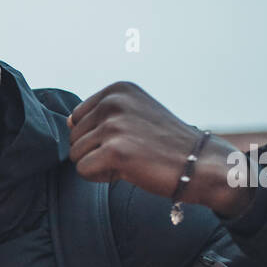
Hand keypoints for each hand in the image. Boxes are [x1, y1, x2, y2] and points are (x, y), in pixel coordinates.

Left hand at [66, 81, 251, 218]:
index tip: (127, 139)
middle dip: (96, 151)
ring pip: (76, 155)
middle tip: (131, 152)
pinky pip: (83, 170)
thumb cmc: (165, 144)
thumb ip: (101, 114)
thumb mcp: (135, 114)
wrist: (199, 163)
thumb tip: (68, 122)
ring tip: (130, 160)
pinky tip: (127, 171)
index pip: (77, 118)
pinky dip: (101, 177)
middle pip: (74, 138)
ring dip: (99, 165)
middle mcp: (114, 101)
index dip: (96, 137)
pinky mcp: (114, 150)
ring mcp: (114, 124)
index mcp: (118, 89)